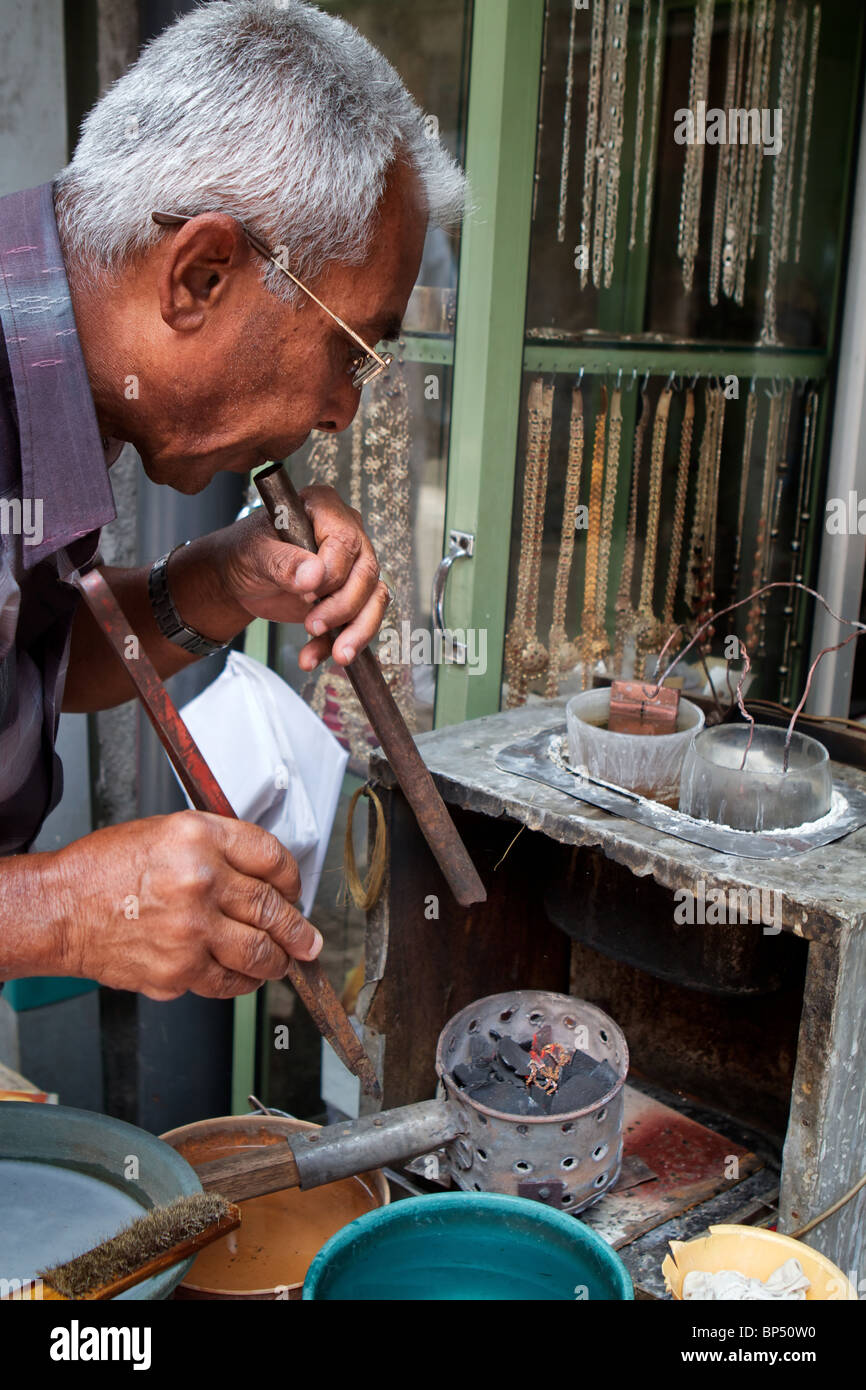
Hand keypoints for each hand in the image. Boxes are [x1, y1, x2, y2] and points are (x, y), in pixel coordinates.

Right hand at [51, 812, 321, 1000]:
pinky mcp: (180, 969)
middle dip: (299, 929)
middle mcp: (201, 880)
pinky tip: (247, 976)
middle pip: (274, 908)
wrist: (61, 909)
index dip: (292, 878)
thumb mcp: (167, 832)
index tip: (294, 891)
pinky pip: (230, 981)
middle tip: (309, 939)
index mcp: (200, 837)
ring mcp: (192, 929)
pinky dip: (245, 982)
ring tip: (284, 961)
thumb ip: (218, 849)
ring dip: (280, 960)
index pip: (271, 857)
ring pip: (261, 951)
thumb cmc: (105, 870)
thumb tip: (263, 878)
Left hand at [216, 485, 390, 670]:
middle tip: (312, 626)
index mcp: (323, 508)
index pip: (346, 541)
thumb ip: (284, 563)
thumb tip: (315, 575)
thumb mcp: (255, 554)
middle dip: (344, 608)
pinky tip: (313, 657)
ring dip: (355, 632)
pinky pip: (360, 622)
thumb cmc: (244, 553)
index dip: (333, 572)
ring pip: (373, 600)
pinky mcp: (351, 596)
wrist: (240, 578)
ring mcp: (353, 566)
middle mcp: (347, 533)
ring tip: (335, 655)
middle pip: (366, 573)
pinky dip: (340, 643)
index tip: (308, 593)